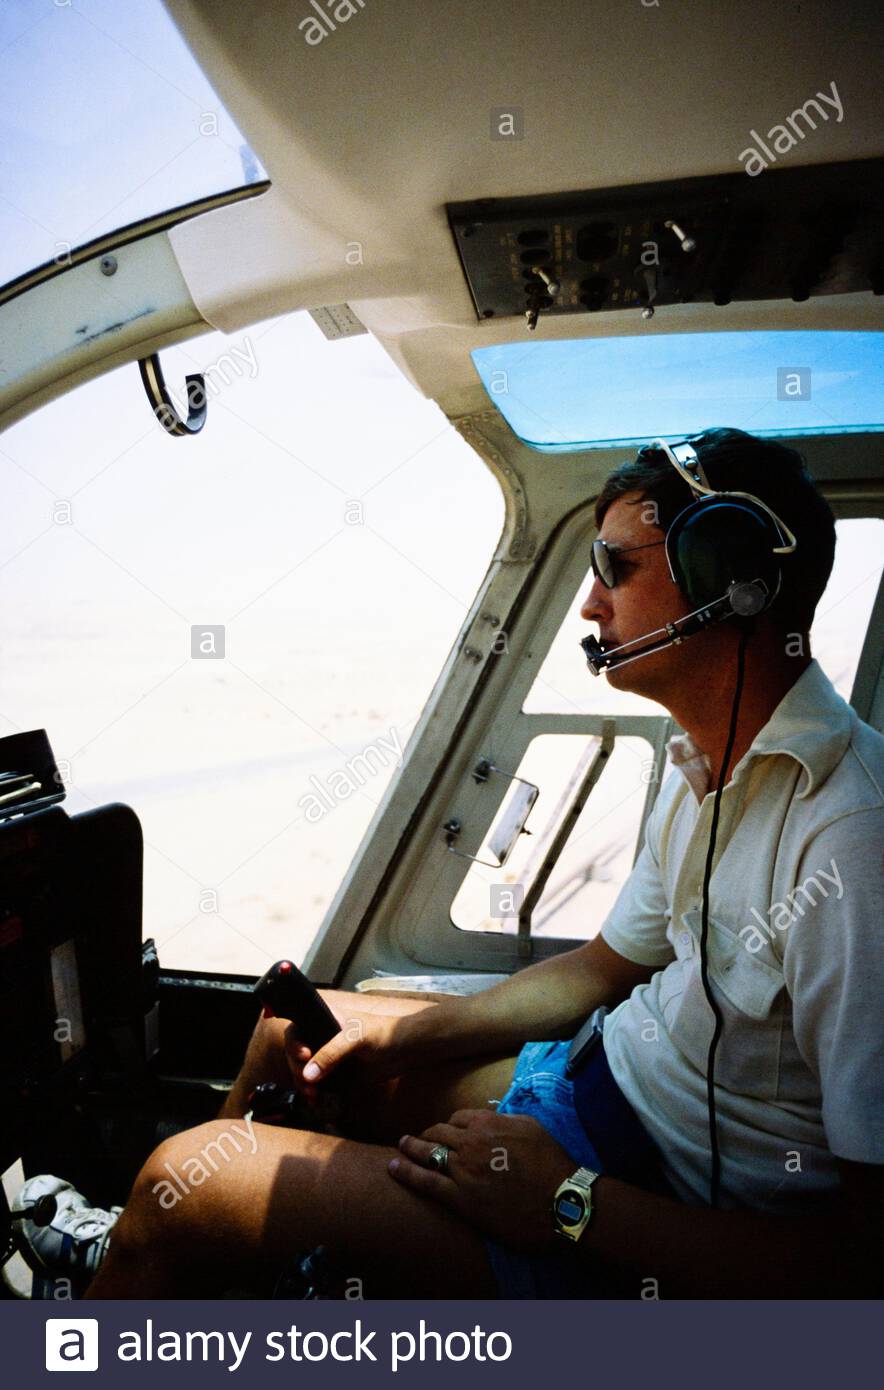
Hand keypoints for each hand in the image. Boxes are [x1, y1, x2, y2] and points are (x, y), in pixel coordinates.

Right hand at [281, 1003, 404, 1104]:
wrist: (406, 1051)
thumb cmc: (383, 1033)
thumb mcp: (355, 1038)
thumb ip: (332, 1053)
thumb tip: (307, 1075)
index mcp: (323, 1020)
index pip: (297, 1029)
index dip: (294, 1043)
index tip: (305, 1056)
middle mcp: (322, 1038)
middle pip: (296, 1054)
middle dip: (297, 1069)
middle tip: (308, 1083)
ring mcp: (328, 1058)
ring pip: (304, 1072)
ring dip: (303, 1085)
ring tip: (314, 1095)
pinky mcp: (336, 1075)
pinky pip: (318, 1085)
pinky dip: (314, 1094)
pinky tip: (316, 1101)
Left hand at [388, 1109, 574, 1252]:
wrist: (561, 1202)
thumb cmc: (552, 1164)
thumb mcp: (531, 1127)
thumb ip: (505, 1119)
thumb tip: (491, 1116)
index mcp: (488, 1123)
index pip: (458, 1118)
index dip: (451, 1125)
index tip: (448, 1131)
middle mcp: (471, 1143)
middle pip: (439, 1133)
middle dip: (427, 1135)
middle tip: (419, 1139)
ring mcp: (463, 1171)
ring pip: (428, 1153)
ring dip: (411, 1148)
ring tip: (400, 1146)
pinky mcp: (460, 1199)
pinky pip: (425, 1182)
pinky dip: (405, 1173)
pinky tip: (392, 1167)